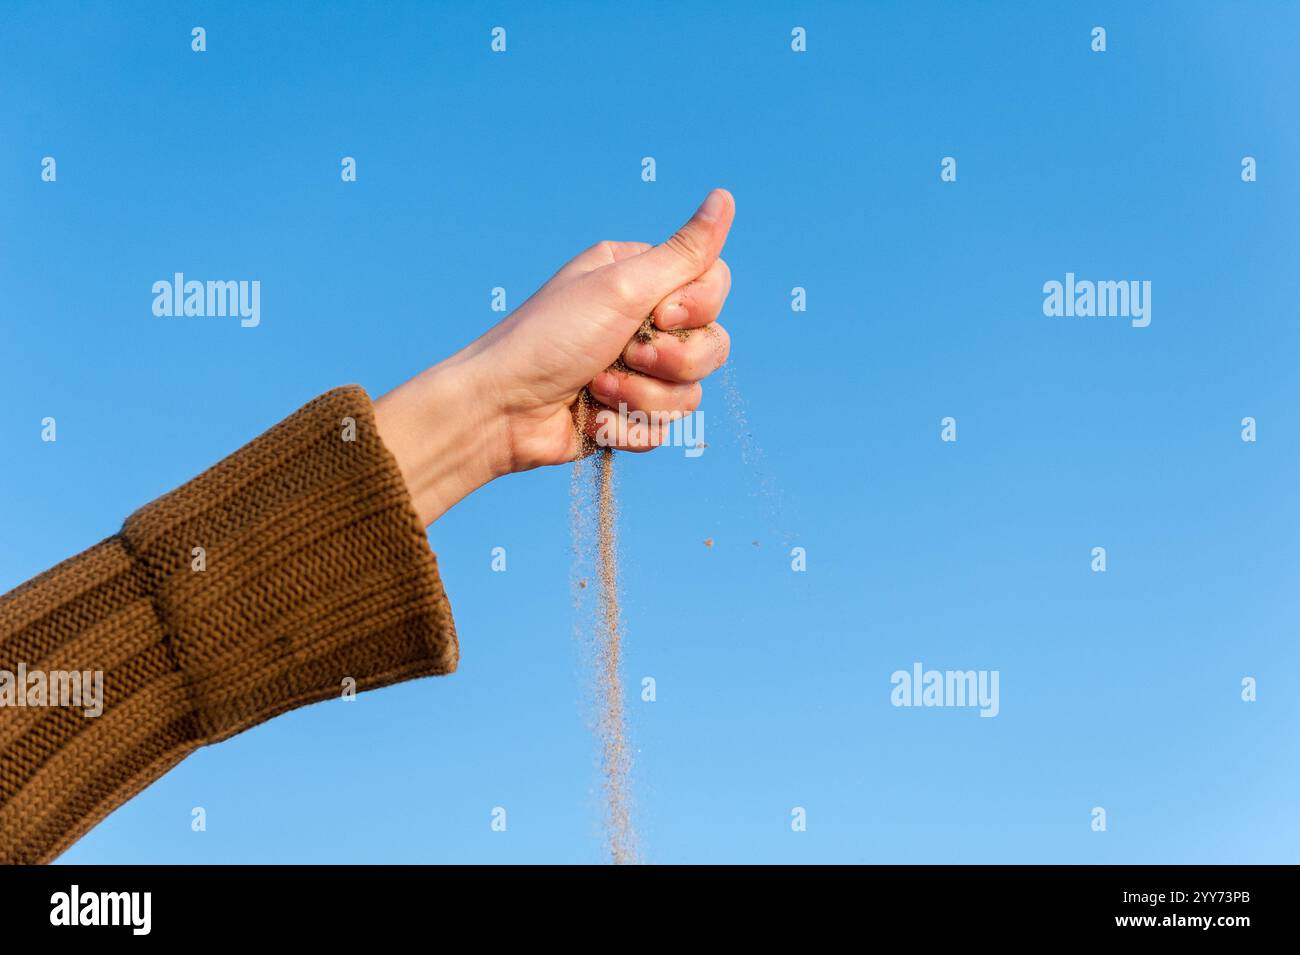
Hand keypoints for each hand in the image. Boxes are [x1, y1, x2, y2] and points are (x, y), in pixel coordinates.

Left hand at [375, 189, 735, 524]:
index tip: (661, 312)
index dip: (699, 308)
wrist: (500, 411)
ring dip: (643, 397)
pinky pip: (662, 428)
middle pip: (712, 344)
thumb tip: (725, 196)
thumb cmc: (550, 339)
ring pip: (690, 393)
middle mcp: (640, 320)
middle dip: (672, 361)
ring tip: (599, 390)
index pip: (712, 285)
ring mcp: (635, 371)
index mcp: (638, 277)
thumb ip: (683, 253)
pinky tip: (593, 418)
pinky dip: (628, 427)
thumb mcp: (621, 286)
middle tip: (626, 355)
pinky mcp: (626, 414)